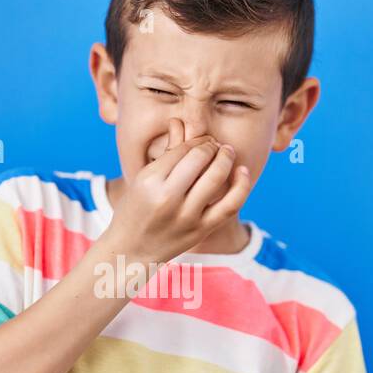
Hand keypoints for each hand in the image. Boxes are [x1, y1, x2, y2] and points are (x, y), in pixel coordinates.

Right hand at [102, 118, 252, 263]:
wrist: (130, 251)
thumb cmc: (135, 210)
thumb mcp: (143, 179)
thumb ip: (166, 153)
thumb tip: (179, 121)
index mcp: (150, 180)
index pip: (182, 148)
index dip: (197, 139)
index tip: (201, 140)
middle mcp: (168, 198)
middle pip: (200, 157)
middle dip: (211, 145)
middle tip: (215, 144)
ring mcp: (186, 216)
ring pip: (217, 177)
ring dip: (226, 158)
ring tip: (227, 151)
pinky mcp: (201, 230)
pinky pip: (230, 205)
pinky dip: (241, 185)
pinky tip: (242, 171)